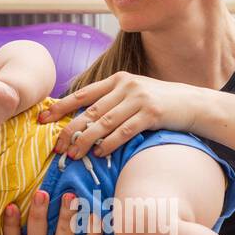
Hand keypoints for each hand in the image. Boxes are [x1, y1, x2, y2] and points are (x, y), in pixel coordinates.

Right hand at [1, 191, 102, 234]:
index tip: (10, 205)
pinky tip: (95, 215)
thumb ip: (41, 212)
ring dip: (65, 219)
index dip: (10, 225)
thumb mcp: (47, 231)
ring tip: (70, 196)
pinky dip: (92, 233)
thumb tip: (36, 174)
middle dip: (37, 216)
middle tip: (41, 193)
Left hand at [35, 72, 203, 159]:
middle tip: (56, 148)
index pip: (82, 95)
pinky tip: (100, 153)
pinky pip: (124, 131)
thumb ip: (111, 101)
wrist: (192, 102)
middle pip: (89, 111)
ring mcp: (139, 99)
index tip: (42, 119)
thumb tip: (82, 119)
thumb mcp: (133, 94)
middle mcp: (125, 86)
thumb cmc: (159, 102)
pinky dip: (109, 143)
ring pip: (103, 123)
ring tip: (74, 155)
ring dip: (86, 141)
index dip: (60, 107)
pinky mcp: (151, 114)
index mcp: (117, 80)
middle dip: (70, 131)